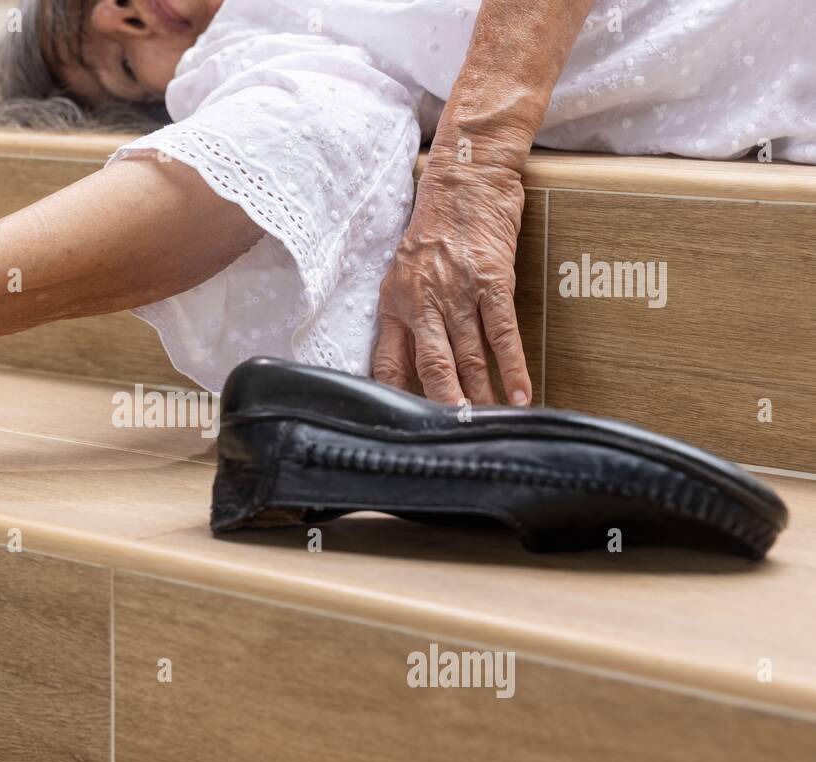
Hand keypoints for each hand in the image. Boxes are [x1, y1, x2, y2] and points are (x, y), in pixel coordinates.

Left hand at [371, 155, 531, 405]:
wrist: (465, 178)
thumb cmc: (436, 225)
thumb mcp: (405, 271)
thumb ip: (406, 313)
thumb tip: (413, 357)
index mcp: (394, 302)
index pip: (387, 362)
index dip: (395, 397)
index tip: (405, 427)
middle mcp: (421, 301)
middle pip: (431, 367)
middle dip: (443, 405)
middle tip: (453, 436)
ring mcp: (457, 292)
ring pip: (468, 356)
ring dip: (481, 394)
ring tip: (488, 425)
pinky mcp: (492, 281)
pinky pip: (502, 333)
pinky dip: (512, 367)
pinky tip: (520, 394)